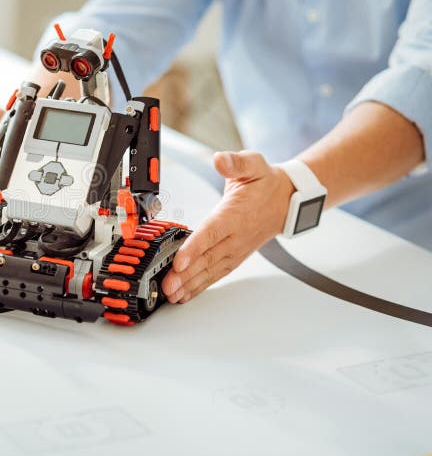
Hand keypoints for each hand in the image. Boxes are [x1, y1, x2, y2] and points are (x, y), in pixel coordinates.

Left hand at [162, 150, 294, 303]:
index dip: (194, 248)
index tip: (179, 261)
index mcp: (235, 215)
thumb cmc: (266, 183)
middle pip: (207, 258)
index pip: (212, 233)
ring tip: (172, 295)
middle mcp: (235, 236)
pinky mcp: (235, 256)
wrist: (287, 200)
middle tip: (167, 286)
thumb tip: (221, 160)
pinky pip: (217, 274)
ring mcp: (236, 249)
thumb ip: (235, 162)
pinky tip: (186, 294)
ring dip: (191, 284)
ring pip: (211, 270)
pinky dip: (201, 286)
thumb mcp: (254, 164)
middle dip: (186, 274)